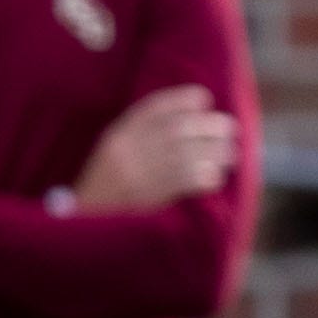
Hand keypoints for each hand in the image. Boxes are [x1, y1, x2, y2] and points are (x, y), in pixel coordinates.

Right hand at [73, 84, 238, 210]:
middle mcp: (128, 150)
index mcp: (118, 136)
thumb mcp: (114, 149)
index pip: (154, 108)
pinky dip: (207, 176)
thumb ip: (142, 132)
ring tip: (229, 155)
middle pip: (178, 128)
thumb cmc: (107, 183)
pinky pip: (187, 180)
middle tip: (230, 129)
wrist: (87, 218)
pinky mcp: (151, 197)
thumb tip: (189, 115)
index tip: (204, 98)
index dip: (183, 99)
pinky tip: (215, 177)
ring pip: (188, 153)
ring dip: (216, 152)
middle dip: (211, 126)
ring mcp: (139, 173)